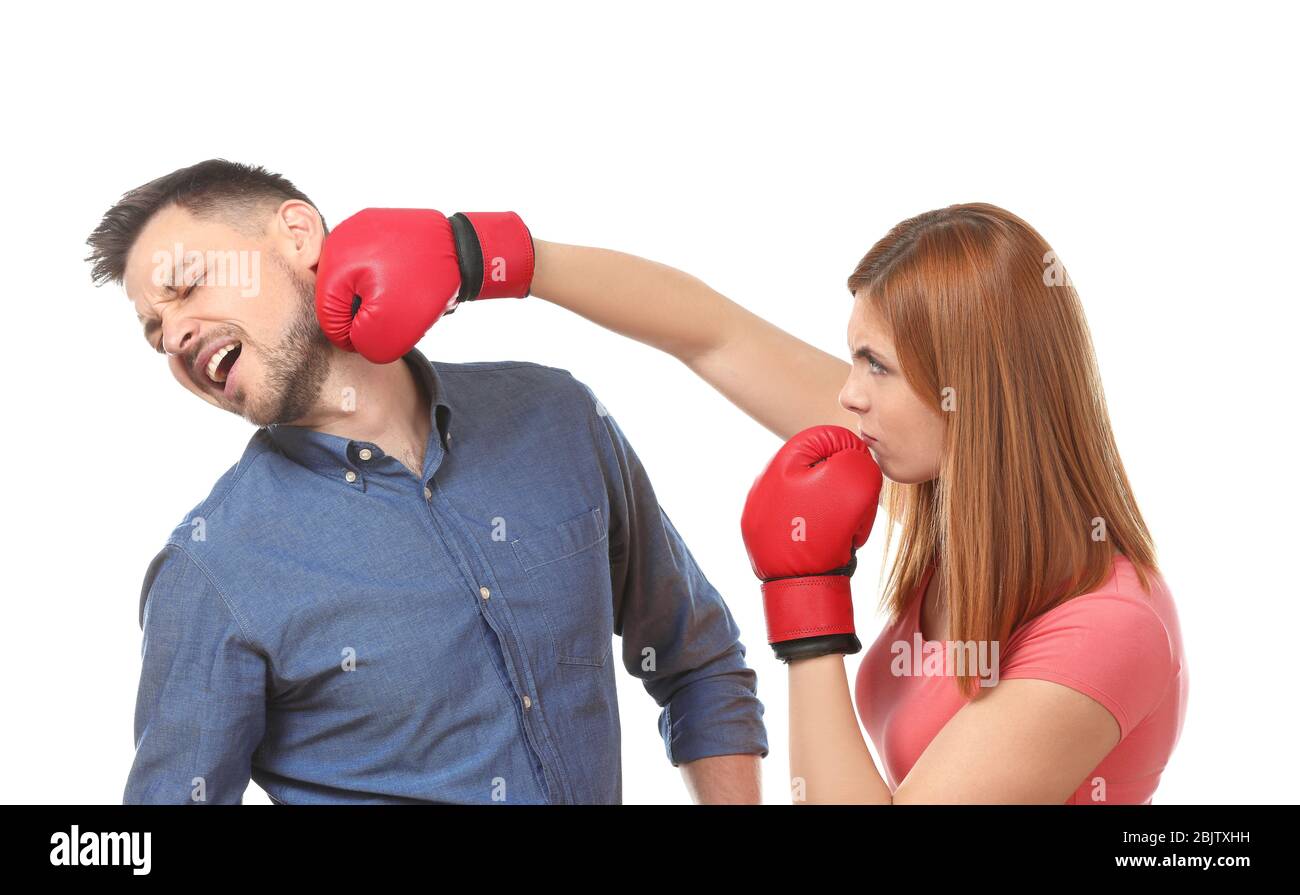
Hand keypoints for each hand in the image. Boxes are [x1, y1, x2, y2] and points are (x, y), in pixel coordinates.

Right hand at [315, 207, 533, 362]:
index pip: (328, 317)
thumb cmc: (429, 285)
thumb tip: (355, 338)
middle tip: (399, 312)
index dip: (355, 336)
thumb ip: (363, 343)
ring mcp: (358, 227)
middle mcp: (339, 238)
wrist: (465, 248)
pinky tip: (407, 280)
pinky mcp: (377, 224)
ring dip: (377, 296)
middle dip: (367, 313)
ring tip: (405, 295)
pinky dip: (387, 278)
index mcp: (334, 263)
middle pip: (340, 297)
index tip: (384, 333)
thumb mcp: (394, 329)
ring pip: (356, 281)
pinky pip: (371, 262)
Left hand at [740, 425, 882, 661]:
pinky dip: (817, 527)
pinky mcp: (765, 536)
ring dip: (832, 507)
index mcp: (780, 464)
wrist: (800, 589)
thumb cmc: (826, 532)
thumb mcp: (854, 483)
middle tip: (854, 506)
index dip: (852, 452)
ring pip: (811, 495)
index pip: (824, 437)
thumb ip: (857, 459)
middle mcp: (763, 484)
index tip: (863, 474)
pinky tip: (826, 543)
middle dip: (842, 483)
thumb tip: (852, 458)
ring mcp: (760, 512)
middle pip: (817, 468)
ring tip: (841, 529)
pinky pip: (799, 521)